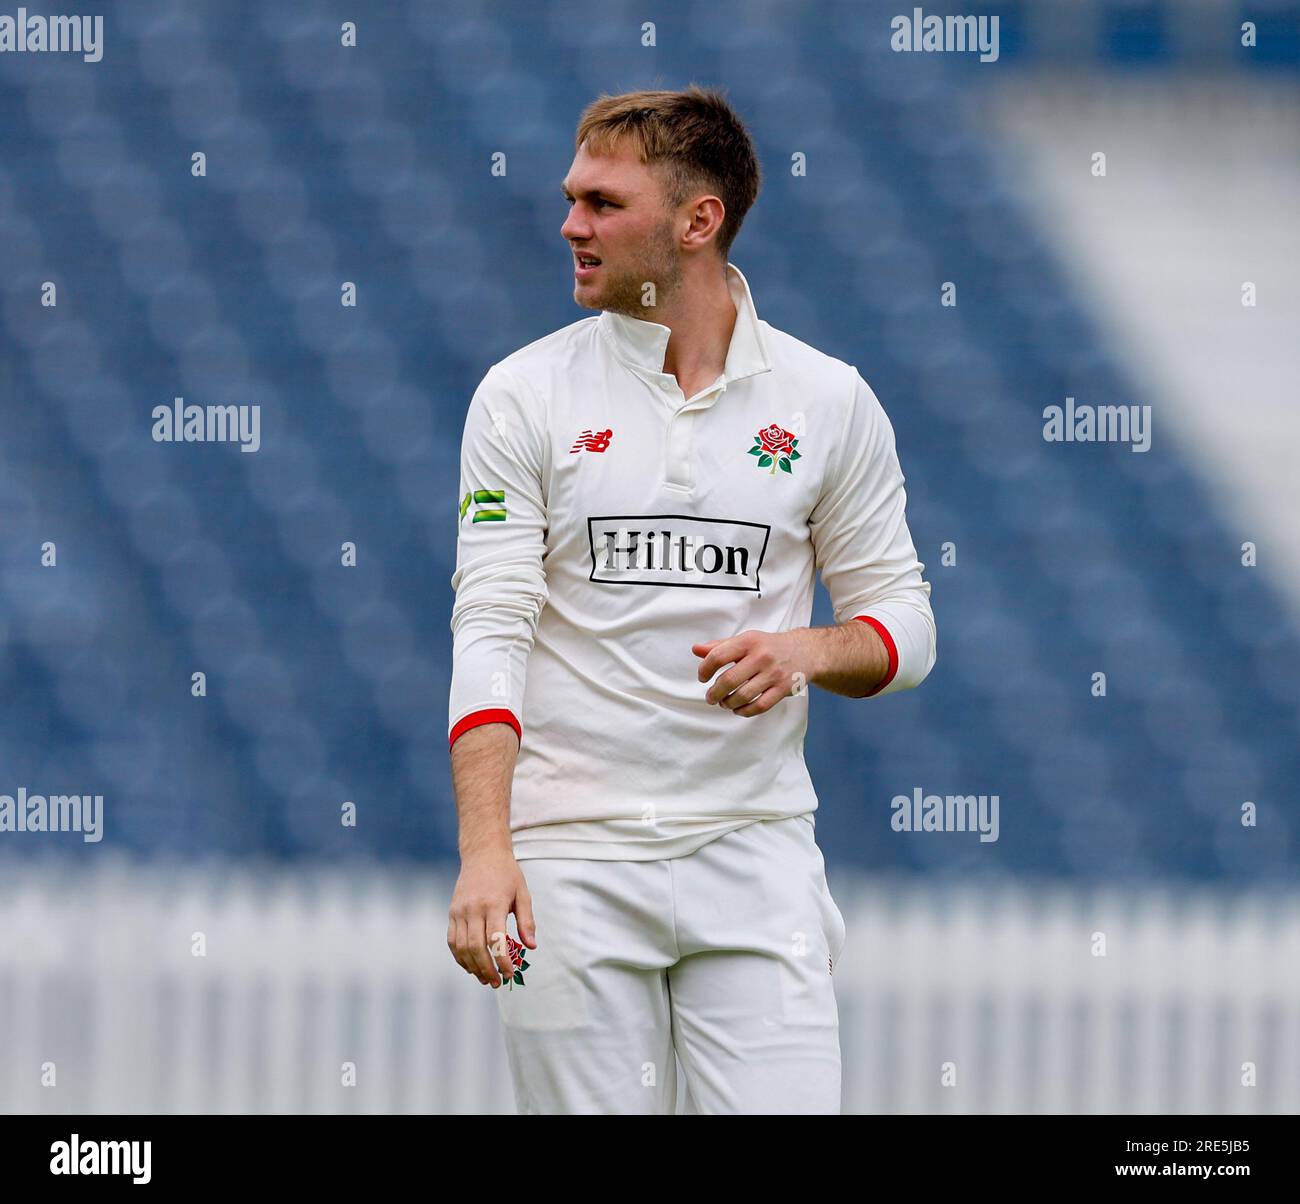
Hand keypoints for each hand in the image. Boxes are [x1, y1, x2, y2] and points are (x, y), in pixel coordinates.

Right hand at [447, 846, 536, 987]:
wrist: (482, 853)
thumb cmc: (507, 874)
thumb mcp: (523, 893)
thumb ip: (526, 921)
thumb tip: (531, 946)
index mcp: (494, 903)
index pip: (495, 940)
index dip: (502, 961)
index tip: (510, 974)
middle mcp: (474, 908)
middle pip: (476, 947)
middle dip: (486, 969)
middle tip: (497, 983)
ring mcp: (460, 910)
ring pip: (461, 947)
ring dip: (472, 967)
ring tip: (485, 978)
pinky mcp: (452, 912)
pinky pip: (452, 940)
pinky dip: (460, 956)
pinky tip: (471, 966)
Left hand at [692, 628, 811, 716]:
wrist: (805, 651)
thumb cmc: (768, 647)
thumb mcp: (745, 640)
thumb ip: (720, 646)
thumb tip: (696, 649)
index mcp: (748, 641)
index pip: (718, 656)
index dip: (704, 670)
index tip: (703, 678)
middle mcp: (761, 656)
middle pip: (729, 680)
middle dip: (714, 693)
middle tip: (710, 697)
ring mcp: (774, 674)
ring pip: (743, 696)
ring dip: (728, 703)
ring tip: (724, 703)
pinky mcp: (784, 689)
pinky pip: (760, 706)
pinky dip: (745, 711)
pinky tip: (738, 709)